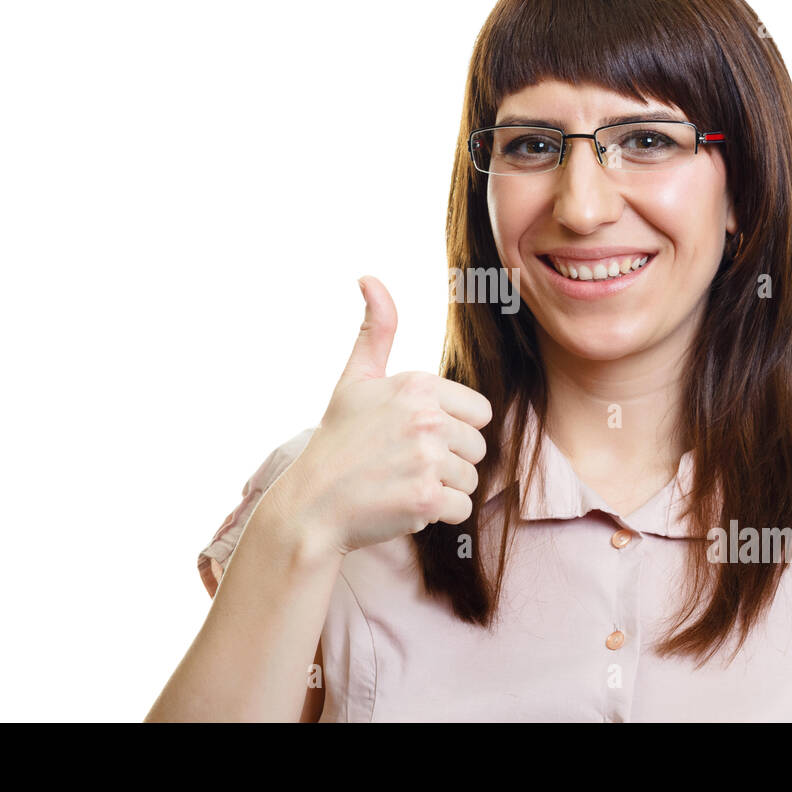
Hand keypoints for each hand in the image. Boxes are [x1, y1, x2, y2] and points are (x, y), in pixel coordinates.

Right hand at [275, 276, 492, 555]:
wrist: (311, 505)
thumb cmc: (338, 441)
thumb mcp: (356, 379)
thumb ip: (376, 329)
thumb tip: (369, 277)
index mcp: (418, 385)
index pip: (480, 412)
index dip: (452, 428)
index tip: (413, 437)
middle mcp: (426, 418)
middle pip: (478, 447)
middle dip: (449, 461)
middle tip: (404, 464)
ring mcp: (428, 459)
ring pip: (471, 480)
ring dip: (443, 489)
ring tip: (402, 484)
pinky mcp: (427, 499)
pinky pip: (461, 509)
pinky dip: (437, 515)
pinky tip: (403, 505)